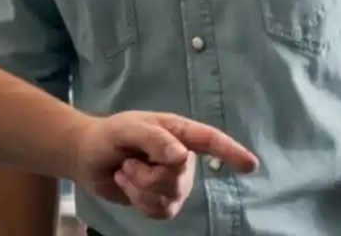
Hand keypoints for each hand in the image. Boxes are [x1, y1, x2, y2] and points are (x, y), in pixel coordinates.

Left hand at [71, 111, 257, 219]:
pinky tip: (129, 186)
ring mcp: (176, 182)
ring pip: (169, 197)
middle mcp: (182, 158)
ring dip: (139, 188)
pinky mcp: (165, 202)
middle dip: (147, 175)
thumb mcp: (125, 129)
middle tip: (128, 161)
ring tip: (127, 171)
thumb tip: (182, 156)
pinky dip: (139, 202)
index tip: (250, 164)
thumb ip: (153, 138)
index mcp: (178, 132)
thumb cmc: (109, 135)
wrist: (89, 158)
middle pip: (179, 177)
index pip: (209, 141)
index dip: (230, 151)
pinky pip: (160, 212)